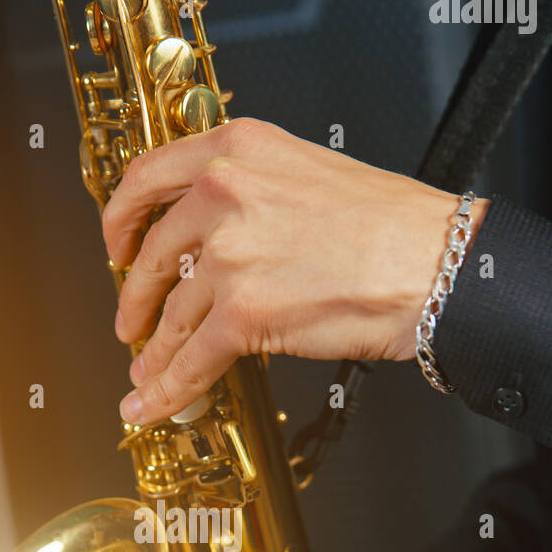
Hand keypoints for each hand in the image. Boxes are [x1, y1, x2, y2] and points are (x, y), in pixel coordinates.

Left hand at [102, 118, 488, 425]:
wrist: (434, 264)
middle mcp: (223, 192)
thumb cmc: (390, 225)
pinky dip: (166, 388)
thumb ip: (249, 191)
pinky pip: (190, 359)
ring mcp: (228, 254)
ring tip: (147, 371)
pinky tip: (150, 403)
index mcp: (237, 149)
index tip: (116, 245)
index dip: (120, 220)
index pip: (147, 178)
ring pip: (171, 316)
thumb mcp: (304, 172)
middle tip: (131, 320)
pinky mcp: (241, 312)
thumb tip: (209, 237)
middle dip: (135, 299)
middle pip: (151, 255)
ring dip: (153, 352)